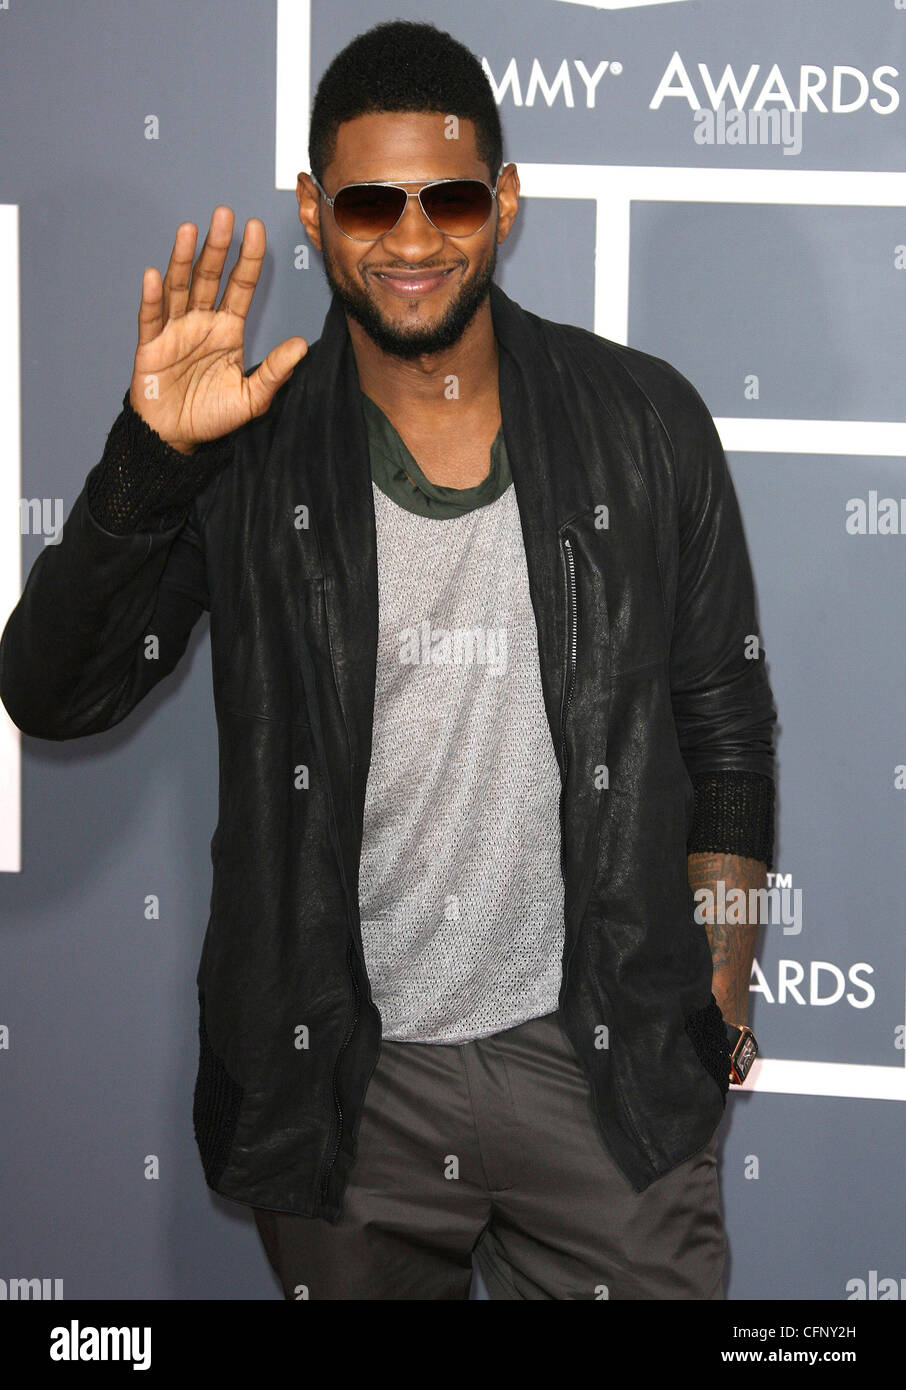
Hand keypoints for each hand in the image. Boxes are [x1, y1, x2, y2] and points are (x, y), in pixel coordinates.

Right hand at [129, 206, 307, 452]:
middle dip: (217, 246)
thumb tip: (300, 346)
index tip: (255, 229)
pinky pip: (152, 317)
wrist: (175, 437)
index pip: (241, 286)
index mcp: (228, 330)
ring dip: (182, 258)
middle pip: (210, 277)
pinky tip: (154, 276)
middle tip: (224, 215)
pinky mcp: (151, 345)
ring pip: (179, 287)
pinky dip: (152, 297)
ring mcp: (175, 330)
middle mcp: (202, 322)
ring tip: (189, 230)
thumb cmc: (211, 416)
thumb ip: (275, 372)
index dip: (248, 259)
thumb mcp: (251, 398)